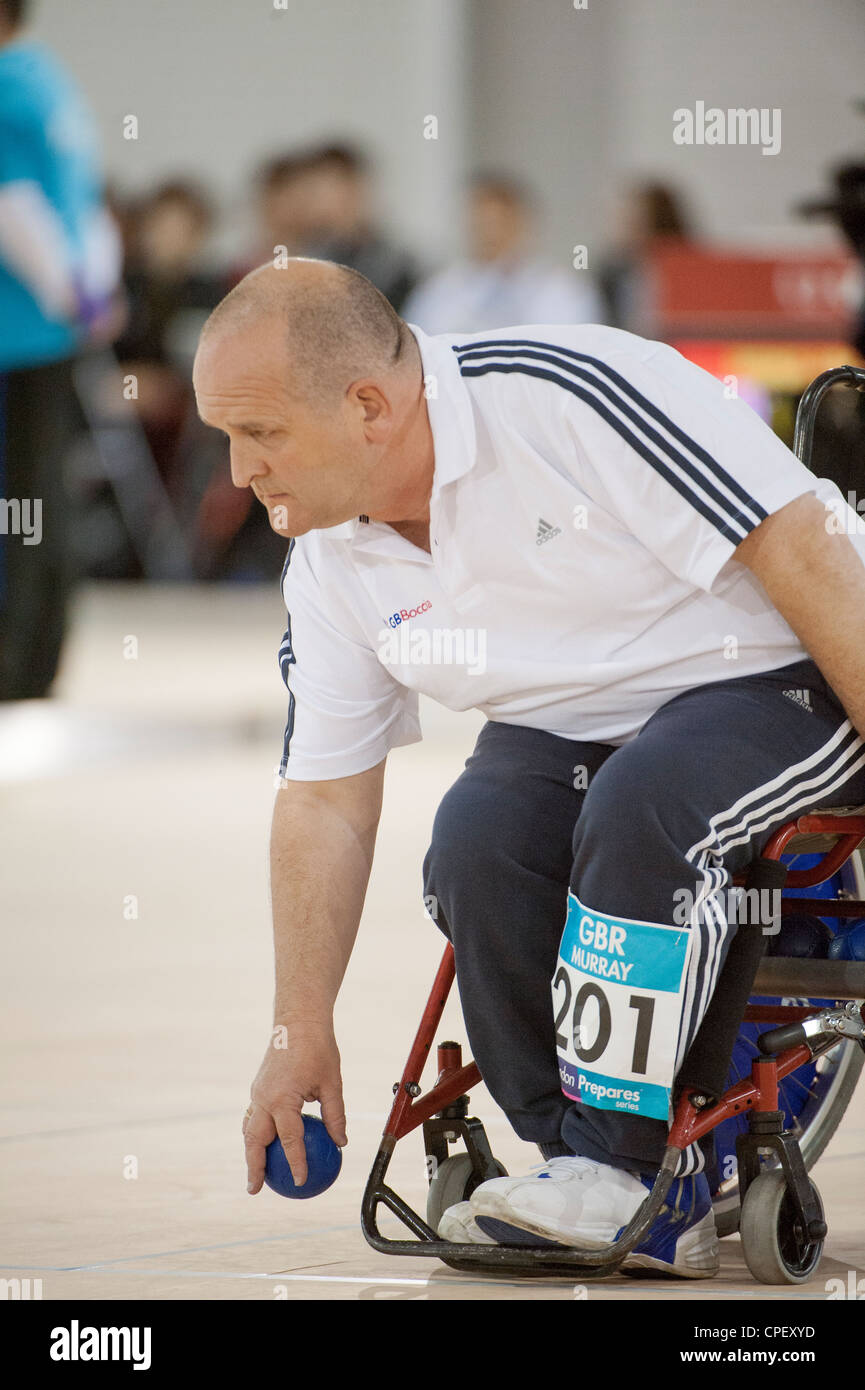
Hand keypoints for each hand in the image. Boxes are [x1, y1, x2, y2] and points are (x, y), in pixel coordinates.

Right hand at [243, 1021, 347, 1192]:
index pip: (289, 1140)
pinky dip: (255, 1133)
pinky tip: (264, 1144)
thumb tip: (341, 1143)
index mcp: (283, 1099)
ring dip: (250, 1151)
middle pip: (255, 1141)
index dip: (296, 1163)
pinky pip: (253, 1116)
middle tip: (256, 1189)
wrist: (297, 1020)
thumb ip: (335, 1115)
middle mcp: (264, 1098)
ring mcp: (257, 1092)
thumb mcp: (333, 1083)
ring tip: (255, 1173)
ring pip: (250, 1129)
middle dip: (254, 1167)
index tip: (301, 1182)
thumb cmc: (318, 1049)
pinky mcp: (258, 1087)